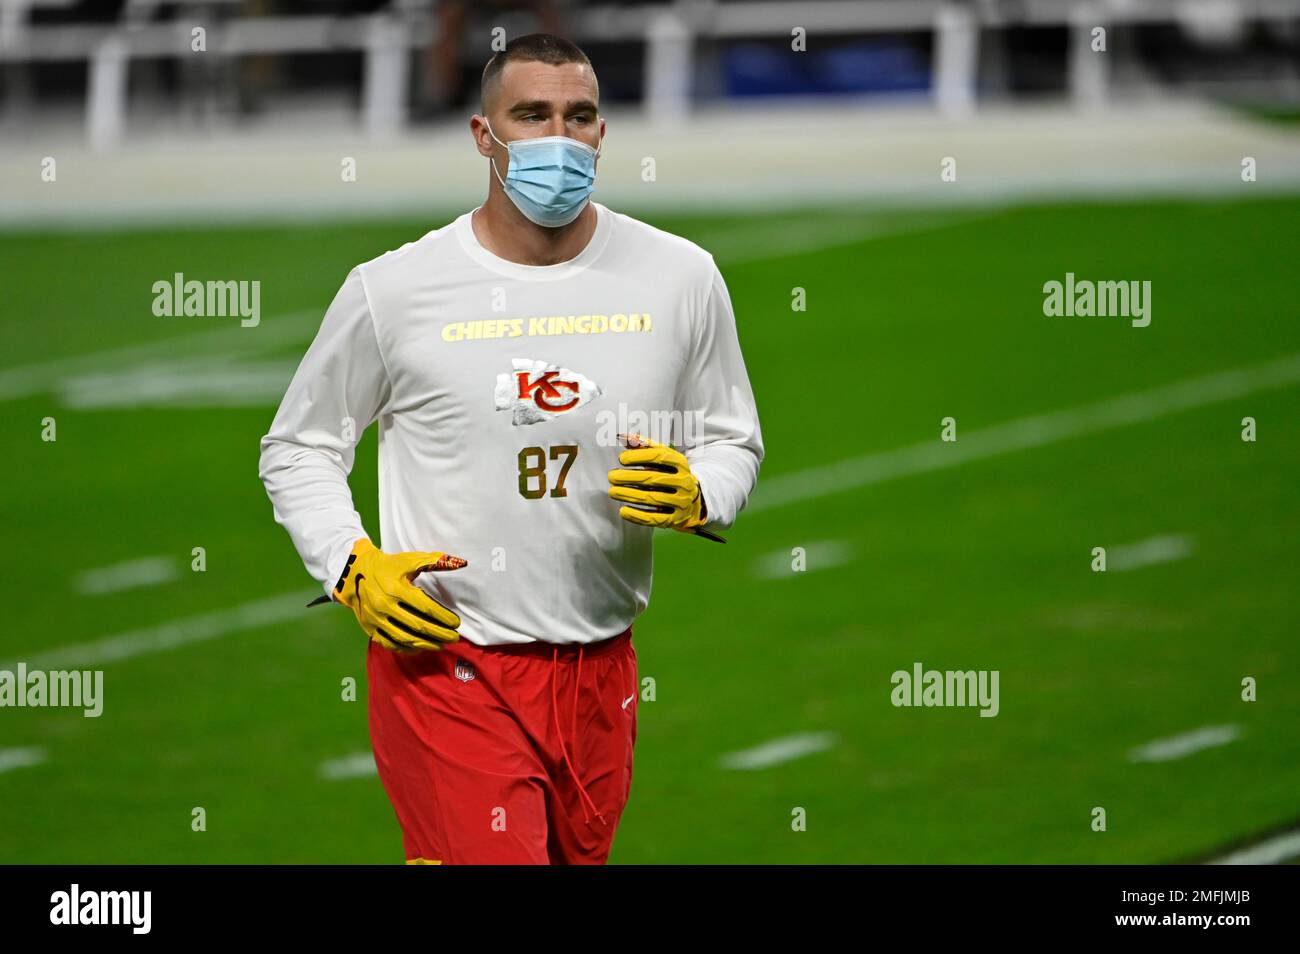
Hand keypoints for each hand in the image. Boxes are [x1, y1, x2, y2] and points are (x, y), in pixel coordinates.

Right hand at [333, 538, 466, 652]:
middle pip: (418, 625)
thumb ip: (436, 561)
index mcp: (396, 588)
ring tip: (441, 644)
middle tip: (455, 637)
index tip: (456, 623)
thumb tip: (462, 563)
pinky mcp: (370, 628)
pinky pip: (390, 643)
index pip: (425, 607)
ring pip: (405, 638)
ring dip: (426, 644)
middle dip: (439, 633)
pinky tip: (421, 647)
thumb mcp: (410, 560)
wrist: (353, 573)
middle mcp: (385, 605)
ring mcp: (376, 619)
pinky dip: (407, 648)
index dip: (443, 617)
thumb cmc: (388, 566)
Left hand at [608, 433, 717, 537]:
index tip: (621, 459)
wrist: (692, 498)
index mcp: (680, 463)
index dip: (639, 457)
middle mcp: (684, 482)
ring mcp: (682, 501)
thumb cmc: (668, 473)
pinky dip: (637, 516)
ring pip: (653, 498)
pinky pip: (655, 518)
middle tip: (611, 477)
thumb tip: (622, 437)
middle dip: (629, 477)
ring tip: (612, 491)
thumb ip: (643, 446)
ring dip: (629, 495)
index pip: (659, 456)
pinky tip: (623, 511)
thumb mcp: (661, 457)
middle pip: (654, 479)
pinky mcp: (676, 519)